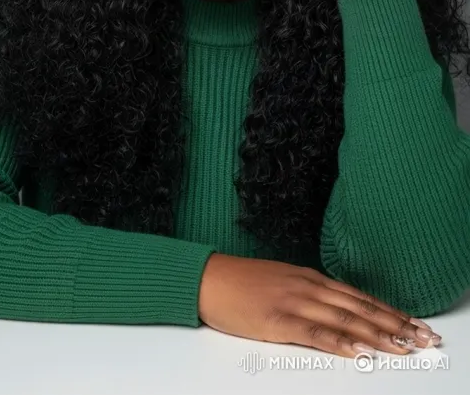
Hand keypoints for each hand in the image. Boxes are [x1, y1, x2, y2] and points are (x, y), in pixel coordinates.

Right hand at [198, 254, 440, 357]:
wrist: (208, 278)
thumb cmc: (241, 283)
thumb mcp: (282, 281)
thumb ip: (309, 293)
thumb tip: (336, 310)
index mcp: (310, 278)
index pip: (359, 296)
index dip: (389, 310)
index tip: (414, 323)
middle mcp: (308, 286)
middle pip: (359, 307)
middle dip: (394, 324)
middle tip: (422, 337)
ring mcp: (294, 302)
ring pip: (344, 319)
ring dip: (376, 335)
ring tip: (402, 347)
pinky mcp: (277, 319)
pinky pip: (313, 332)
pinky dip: (338, 342)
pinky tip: (357, 351)